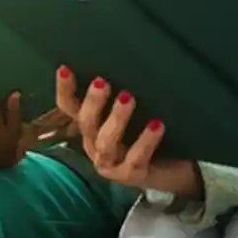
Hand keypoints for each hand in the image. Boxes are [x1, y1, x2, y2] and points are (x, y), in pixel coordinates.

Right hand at [56, 66, 201, 197]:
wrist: (173, 170)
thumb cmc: (145, 133)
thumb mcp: (130, 112)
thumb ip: (118, 94)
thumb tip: (118, 61)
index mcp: (89, 128)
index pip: (69, 107)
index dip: (64, 90)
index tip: (65, 69)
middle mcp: (94, 145)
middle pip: (86, 124)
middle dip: (93, 103)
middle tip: (103, 83)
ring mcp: (110, 164)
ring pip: (106, 142)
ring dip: (116, 119)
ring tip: (128, 98)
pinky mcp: (131, 176)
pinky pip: (135, 159)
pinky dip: (145, 141)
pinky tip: (156, 125)